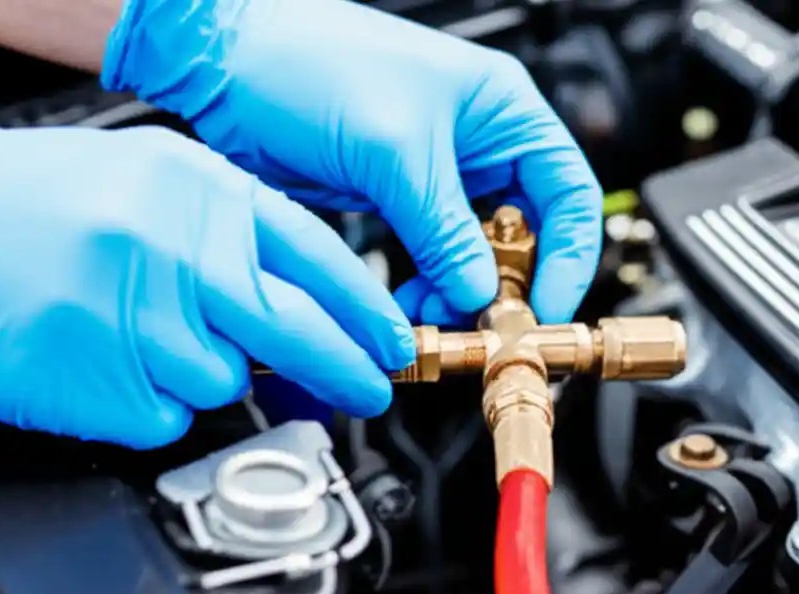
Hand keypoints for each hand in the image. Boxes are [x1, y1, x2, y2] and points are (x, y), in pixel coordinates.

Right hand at [0, 95, 413, 447]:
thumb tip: (283, 299)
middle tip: (367, 391)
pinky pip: (162, 417)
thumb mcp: (134, 179)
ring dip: (204, 379)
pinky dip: (146, 405)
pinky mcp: (97, 382)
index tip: (392, 343)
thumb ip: (217, 235)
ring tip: (138, 342)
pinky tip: (99, 363)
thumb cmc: (4, 200)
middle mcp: (178, 250)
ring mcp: (138, 318)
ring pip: (227, 384)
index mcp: (197, 190)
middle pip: (301, 332)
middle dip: (348, 372)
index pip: (320, 258)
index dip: (367, 310)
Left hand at [102, 0, 602, 324]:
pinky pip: (431, 258)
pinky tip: (407, 307)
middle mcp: (478, 143)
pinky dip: (426, 288)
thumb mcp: (394, 152)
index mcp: (502, 110)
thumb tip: (479, 291)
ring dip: (460, 294)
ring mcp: (437, 175)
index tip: (545, 307)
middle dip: (507, 284)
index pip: (569, 193)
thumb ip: (443, 229)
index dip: (567, 256)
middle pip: (525, 233)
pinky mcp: (398, 200)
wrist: (229, 63)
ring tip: (433, 317)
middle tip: (484, 325)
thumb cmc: (311, 62)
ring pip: (475, 254)